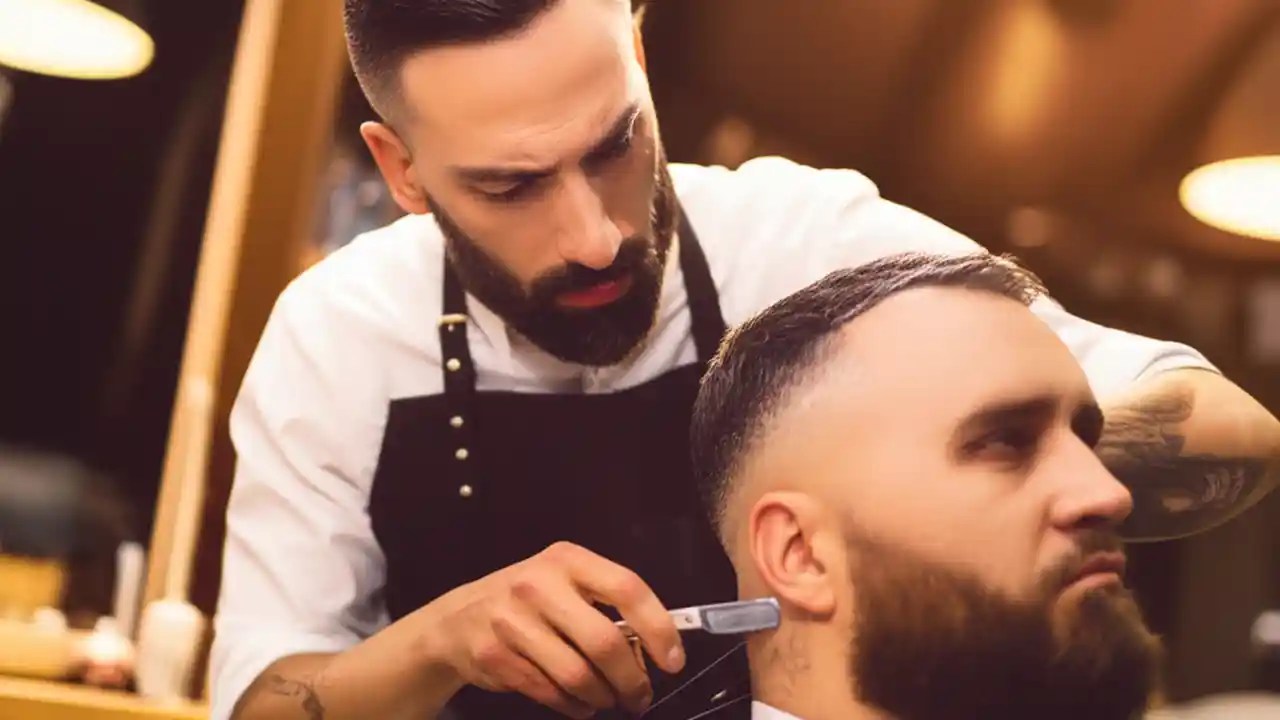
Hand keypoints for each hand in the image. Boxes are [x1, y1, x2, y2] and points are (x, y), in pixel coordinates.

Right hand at [423, 542, 685, 717]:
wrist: (457, 620)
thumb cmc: (528, 601)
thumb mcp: (563, 582)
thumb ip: (604, 603)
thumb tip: (654, 647)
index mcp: (567, 560)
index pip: (626, 588)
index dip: (658, 627)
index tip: (672, 660)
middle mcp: (538, 584)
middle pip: (604, 641)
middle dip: (631, 678)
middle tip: (641, 696)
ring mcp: (512, 621)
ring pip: (577, 675)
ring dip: (603, 697)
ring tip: (610, 701)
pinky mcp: (495, 656)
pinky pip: (550, 692)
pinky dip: (575, 706)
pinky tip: (581, 704)